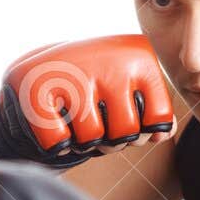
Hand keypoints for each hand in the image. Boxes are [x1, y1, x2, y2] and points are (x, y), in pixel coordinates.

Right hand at [0, 35, 172, 166]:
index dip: (144, 132)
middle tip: (98, 125)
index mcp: (138, 54)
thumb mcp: (130, 84)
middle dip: (112, 142)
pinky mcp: (38, 88)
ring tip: (78, 125)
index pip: (158, 119)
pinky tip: (56, 127)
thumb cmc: (96, 80)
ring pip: (92, 139)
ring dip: (84, 144)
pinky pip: (59, 142)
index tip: (128, 119)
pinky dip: (57, 144)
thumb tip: (161, 135)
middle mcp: (108, 58)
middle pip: (126, 133)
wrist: (40, 63)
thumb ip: (153, 110)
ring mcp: (74, 72)